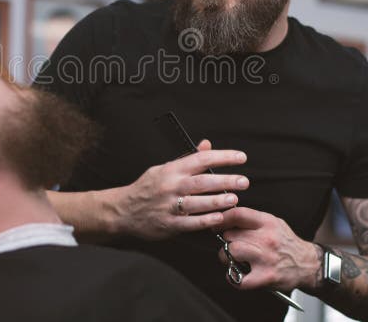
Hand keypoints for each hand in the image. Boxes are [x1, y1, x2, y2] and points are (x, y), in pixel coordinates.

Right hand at [111, 140, 248, 239]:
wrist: (123, 210)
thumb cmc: (148, 187)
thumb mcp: (165, 168)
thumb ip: (188, 159)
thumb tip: (207, 144)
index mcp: (172, 170)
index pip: (201, 159)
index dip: (223, 157)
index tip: (241, 158)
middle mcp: (171, 186)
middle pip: (202, 181)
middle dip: (225, 180)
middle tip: (244, 181)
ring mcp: (170, 206)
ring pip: (197, 202)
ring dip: (218, 201)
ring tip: (234, 199)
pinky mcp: (169, 224)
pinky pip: (190, 222)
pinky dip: (206, 220)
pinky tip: (219, 218)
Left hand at [218, 207, 320, 290]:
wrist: (308, 264)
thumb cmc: (286, 243)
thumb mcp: (274, 223)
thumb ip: (253, 220)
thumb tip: (226, 217)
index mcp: (268, 223)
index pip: (238, 214)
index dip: (222, 218)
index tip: (216, 223)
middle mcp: (266, 239)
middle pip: (230, 235)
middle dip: (226, 240)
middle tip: (229, 244)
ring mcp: (265, 258)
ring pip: (231, 252)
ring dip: (227, 256)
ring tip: (233, 258)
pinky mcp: (265, 277)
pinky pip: (238, 278)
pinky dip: (233, 278)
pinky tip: (237, 274)